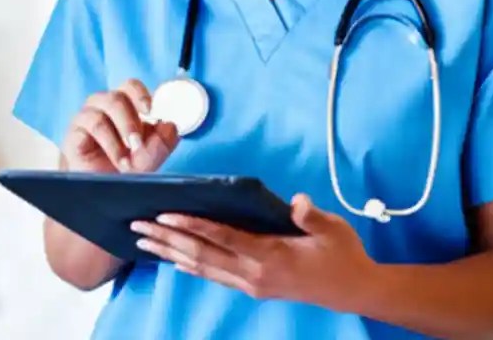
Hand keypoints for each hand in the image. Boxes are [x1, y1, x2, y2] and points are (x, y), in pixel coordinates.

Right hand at [61, 79, 178, 173]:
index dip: (141, 94)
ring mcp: (88, 116)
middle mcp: (104, 106)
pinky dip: (111, 143)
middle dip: (132, 120)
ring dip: (123, 131)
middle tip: (139, 142)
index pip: (131, 87)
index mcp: (124, 106)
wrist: (100, 192)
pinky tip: (118, 159)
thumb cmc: (122, 170)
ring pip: (105, 107)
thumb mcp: (150, 158)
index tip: (151, 111)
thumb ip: (163, 142)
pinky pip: (93, 124)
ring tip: (129, 158)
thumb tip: (171, 124)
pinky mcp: (75, 130)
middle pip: (117, 96)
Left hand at [130, 193, 374, 310]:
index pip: (222, 237)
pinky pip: (213, 276)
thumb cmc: (343, 254)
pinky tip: (171, 259)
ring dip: (170, 253)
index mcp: (269, 256)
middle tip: (137, 225)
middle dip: (166, 239)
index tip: (165, 214)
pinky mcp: (252, 289)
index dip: (192, 225)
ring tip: (142, 241)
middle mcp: (253, 274)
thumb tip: (297, 202)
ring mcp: (251, 284)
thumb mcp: (333, 229)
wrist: (355, 290)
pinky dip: (189, 266)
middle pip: (200, 255)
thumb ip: (311, 216)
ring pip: (201, 267)